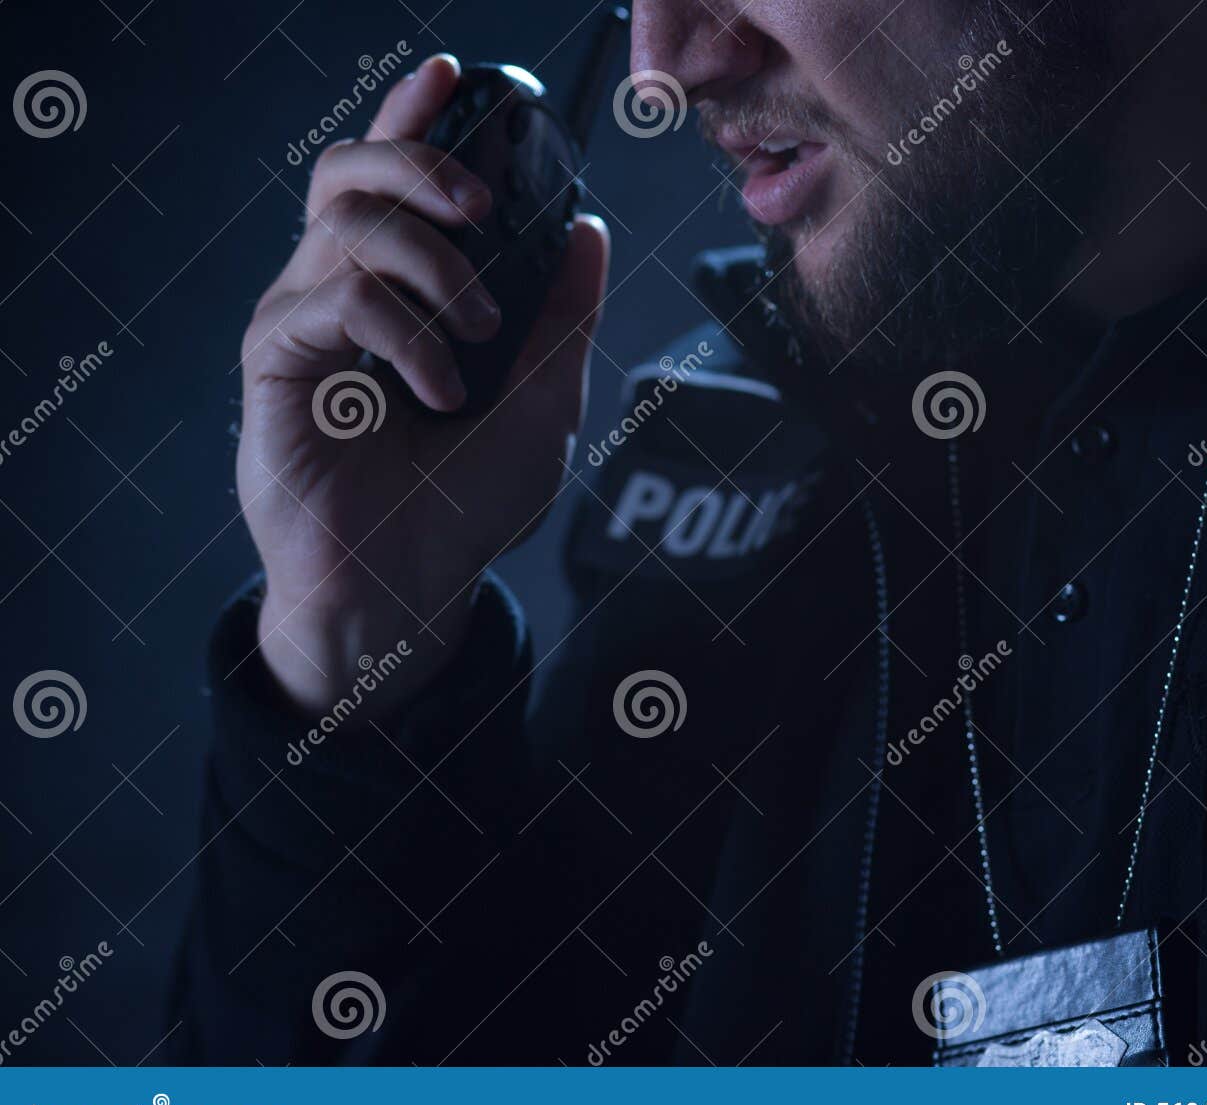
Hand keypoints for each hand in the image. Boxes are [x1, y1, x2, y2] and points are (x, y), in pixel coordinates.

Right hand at [236, 54, 608, 713]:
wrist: (411, 590)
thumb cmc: (467, 505)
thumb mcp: (546, 403)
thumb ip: (565, 318)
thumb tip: (590, 230)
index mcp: (394, 294)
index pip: (392, 183)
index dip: (413, 119)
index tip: (454, 73)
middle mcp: (337, 295)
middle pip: (350, 172)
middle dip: (421, 160)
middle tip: (481, 204)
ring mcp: (301, 326)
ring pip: (348, 223)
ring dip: (434, 262)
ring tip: (480, 329)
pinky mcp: (276, 364)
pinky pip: (337, 301)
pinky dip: (406, 335)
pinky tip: (442, 392)